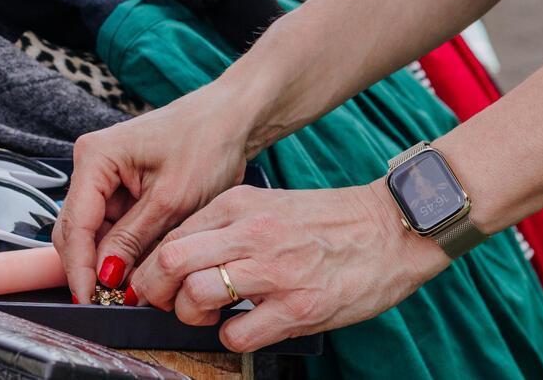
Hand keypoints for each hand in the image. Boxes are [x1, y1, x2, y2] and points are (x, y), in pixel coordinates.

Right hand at [51, 90, 253, 302]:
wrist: (231, 121)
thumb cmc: (206, 144)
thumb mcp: (171, 200)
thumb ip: (133, 239)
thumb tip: (107, 276)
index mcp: (96, 157)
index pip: (75, 223)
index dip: (79, 266)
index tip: (89, 299)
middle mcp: (92, 164)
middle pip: (76, 228)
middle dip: (91, 265)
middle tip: (110, 301)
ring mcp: (105, 176)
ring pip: (93, 231)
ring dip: (108, 259)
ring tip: (132, 288)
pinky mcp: (120, 186)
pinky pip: (112, 225)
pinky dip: (123, 248)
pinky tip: (139, 266)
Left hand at [126, 182, 448, 350]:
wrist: (390, 229)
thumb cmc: (328, 222)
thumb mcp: (266, 204)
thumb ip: (225, 225)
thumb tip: (183, 256)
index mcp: (237, 204)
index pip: (169, 234)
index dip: (151, 265)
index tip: (155, 282)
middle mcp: (249, 233)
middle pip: (168, 260)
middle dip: (155, 289)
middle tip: (168, 303)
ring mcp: (274, 271)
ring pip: (195, 293)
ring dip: (191, 314)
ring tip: (208, 315)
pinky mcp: (299, 307)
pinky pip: (238, 333)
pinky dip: (231, 338)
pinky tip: (245, 328)